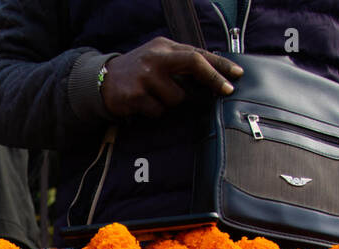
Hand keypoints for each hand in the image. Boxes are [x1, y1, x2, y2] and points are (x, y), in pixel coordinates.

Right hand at [100, 36, 242, 119]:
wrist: (102, 81)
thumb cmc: (138, 71)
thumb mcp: (159, 58)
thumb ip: (181, 62)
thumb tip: (214, 75)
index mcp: (164, 47)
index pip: (198, 53)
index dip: (219, 65)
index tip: (236, 75)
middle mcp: (155, 58)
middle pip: (193, 63)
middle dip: (213, 79)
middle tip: (226, 91)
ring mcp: (145, 76)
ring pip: (176, 97)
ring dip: (171, 103)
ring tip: (156, 97)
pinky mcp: (135, 96)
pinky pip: (158, 111)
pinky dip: (155, 112)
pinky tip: (143, 104)